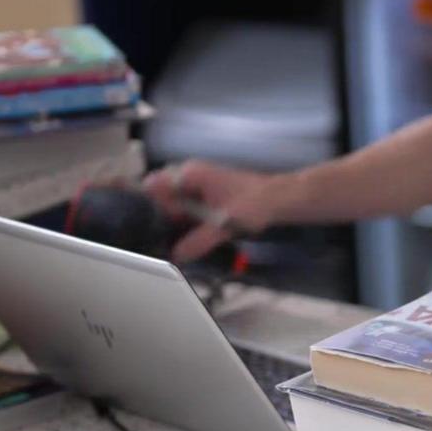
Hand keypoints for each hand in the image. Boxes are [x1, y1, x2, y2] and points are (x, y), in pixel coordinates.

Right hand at [142, 160, 277, 262]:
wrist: (280, 200)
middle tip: (168, 236)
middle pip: (161, 195)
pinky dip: (187, 220)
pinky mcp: (208, 195)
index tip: (158, 225)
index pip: (153, 185)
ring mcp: (199, 184)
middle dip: (162, 216)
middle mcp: (190, 175)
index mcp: (190, 174)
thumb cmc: (254, 204)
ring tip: (178, 239)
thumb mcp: (223, 225)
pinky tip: (192, 235)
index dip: (151, 206)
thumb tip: (177, 256)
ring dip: (175, 220)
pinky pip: (188, 207)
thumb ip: (199, 241)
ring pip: (174, 202)